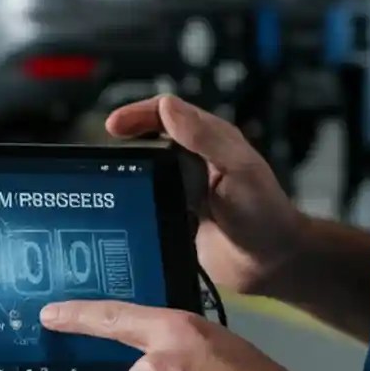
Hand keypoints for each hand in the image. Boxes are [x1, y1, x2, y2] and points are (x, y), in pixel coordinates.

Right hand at [107, 96, 305, 297]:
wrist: (270, 265)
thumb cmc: (264, 213)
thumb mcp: (239, 169)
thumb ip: (205, 137)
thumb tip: (166, 106)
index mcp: (209, 140)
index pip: (166, 113)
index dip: (137, 115)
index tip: (112, 127)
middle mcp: (192, 161)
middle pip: (148, 141)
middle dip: (123, 143)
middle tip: (99, 157)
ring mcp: (181, 190)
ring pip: (143, 172)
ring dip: (123, 173)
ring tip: (101, 182)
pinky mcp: (174, 216)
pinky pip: (145, 203)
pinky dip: (129, 202)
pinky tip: (113, 211)